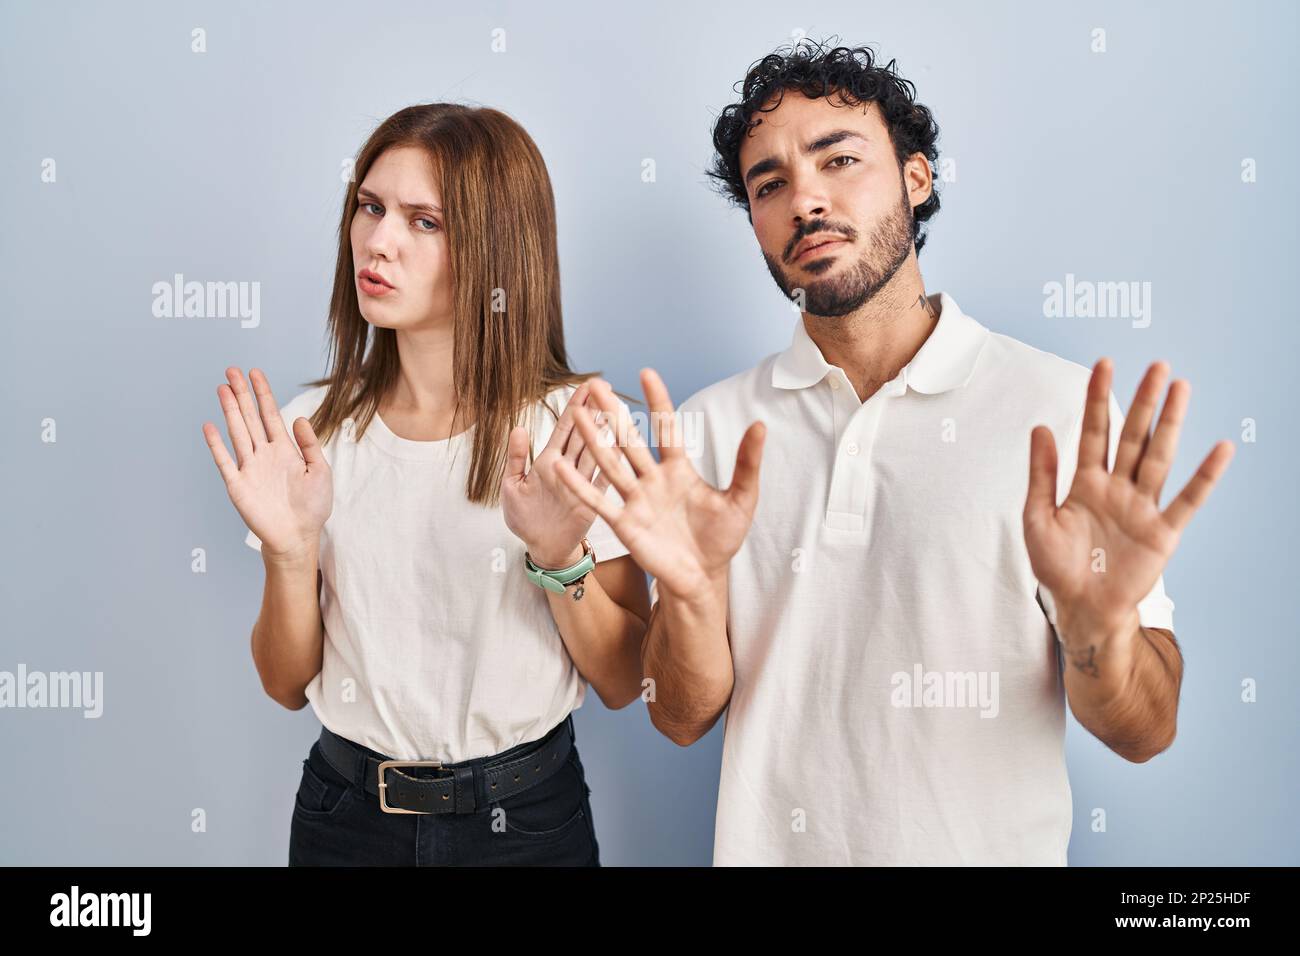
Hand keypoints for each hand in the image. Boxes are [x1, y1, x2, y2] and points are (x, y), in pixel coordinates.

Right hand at [202, 367, 332, 559]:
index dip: (263, 394)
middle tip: (231, 370)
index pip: (270, 415)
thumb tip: (299, 418)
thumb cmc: (312, 507)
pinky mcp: (238, 485)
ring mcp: (249, 468)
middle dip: (241, 394)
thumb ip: (309, 444)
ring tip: (222, 388)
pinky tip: (210, 426)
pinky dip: (217, 444)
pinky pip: (225, 461)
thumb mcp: (319, 471)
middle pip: (250, 418)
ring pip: (237, 432)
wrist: (298, 537)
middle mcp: (264, 455)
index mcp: (284, 450)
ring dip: (229, 411)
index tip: (255, 373)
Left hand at [500, 381, 613, 567]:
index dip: (574, 407)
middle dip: (594, 410)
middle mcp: (568, 468)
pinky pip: (603, 479)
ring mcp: (582, 483)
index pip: (564, 428)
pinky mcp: (592, 500)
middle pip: (583, 434)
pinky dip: (613, 463)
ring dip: (606, 431)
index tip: (585, 387)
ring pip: (596, 452)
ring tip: (617, 409)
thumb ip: (516, 458)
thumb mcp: (512, 486)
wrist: (540, 548)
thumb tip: (518, 427)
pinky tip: (624, 446)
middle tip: (606, 387)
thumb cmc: (523, 519)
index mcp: (548, 461)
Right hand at [551, 369, 765, 600]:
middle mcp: (653, 479)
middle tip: (595, 385)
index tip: (645, 373)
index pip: (666, 428)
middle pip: (629, 440)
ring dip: (593, 440)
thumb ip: (747, 463)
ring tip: (576, 415)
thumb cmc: (722, 539)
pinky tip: (559, 466)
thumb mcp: (742, 499)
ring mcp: (636, 500)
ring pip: (611, 464)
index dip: (657, 401)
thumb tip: (760, 425)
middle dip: (613, 413)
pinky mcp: (625, 524)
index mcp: (679, 470)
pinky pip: (598, 502)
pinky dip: (579, 485)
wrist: (703, 577)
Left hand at [1023, 358, 1233, 641]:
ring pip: (1159, 457)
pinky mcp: (1162, 532)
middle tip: (1158, 366)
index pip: (1095, 431)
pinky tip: (1221, 449)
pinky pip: (1187, 500)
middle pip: (1133, 436)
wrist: (1080, 607)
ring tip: (1182, 389)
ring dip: (1170, 424)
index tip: (1105, 364)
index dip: (1098, 398)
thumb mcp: (1037, 518)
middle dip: (1144, 402)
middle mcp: (1118, 488)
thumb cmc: (1056, 565)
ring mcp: (1142, 507)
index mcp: (1086, 482)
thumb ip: (1042, 474)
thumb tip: (1041, 427)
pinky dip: (1205, 476)